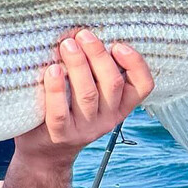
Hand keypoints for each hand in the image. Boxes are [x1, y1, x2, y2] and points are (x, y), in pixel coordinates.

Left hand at [17, 30, 154, 166]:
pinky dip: (56, 88)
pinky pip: (60, 111)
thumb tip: (82, 34)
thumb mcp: (88, 95)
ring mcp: (85, 128)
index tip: (118, 44)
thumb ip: (93, 73)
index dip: (135, 63)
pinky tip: (53, 70)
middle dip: (97, 54)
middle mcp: (108, 118)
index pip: (143, 86)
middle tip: (82, 34)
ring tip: (66, 44)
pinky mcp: (61, 134)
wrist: (45, 153)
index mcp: (120, 106)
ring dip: (78, 64)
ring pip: (87, 93)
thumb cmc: (66, 111)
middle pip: (111, 82)